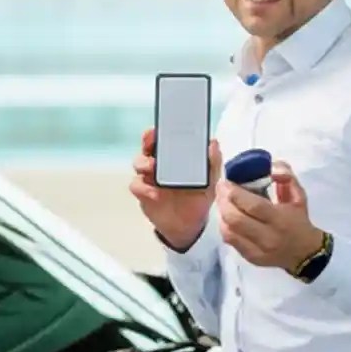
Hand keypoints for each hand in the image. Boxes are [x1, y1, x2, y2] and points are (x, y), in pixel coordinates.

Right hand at [129, 127, 221, 249]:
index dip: (160, 130)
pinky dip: (144, 188)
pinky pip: (137, 186)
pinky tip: (155, 193)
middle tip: (152, 140)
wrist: (189, 224)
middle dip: (148, 140)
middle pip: (147, 146)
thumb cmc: (198, 197)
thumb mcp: (210, 179)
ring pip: (138, 163)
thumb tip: (213, 143)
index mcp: (174, 156)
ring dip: (144, 162)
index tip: (161, 126)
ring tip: (153, 167)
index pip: (164, 138)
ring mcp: (149, 178)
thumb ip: (213, 161)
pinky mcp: (144, 194)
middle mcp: (159, 164)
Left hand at [216, 160, 324, 270]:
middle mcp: (268, 237)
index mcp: (280, 220)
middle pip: (236, 219)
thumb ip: (286, 177)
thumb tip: (270, 167)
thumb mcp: (299, 195)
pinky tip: (227, 217)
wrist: (305, 253)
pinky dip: (225, 226)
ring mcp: (258, 250)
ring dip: (222, 213)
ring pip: (229, 231)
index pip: (252, 206)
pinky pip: (230, 241)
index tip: (226, 182)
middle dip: (223, 201)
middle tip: (221, 189)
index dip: (235, 193)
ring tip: (222, 201)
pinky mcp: (250, 258)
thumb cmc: (299, 220)